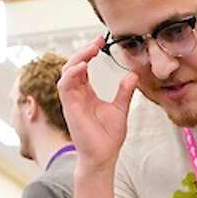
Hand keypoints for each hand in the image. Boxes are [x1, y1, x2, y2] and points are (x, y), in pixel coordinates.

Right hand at [56, 36, 136, 169]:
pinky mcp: (70, 108)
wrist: (103, 156)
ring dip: (77, 59)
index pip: (83, 67)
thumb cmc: (108, 137)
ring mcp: (71, 101)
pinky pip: (64, 86)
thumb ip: (124, 92)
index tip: (100, 41)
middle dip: (83, 51)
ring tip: (91, 50)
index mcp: (86, 93)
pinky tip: (83, 66)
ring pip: (67, 72)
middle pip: (73, 65)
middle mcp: (76, 95)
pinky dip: (72, 74)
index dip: (89, 53)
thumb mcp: (120, 109)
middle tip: (97, 41)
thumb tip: (132, 75)